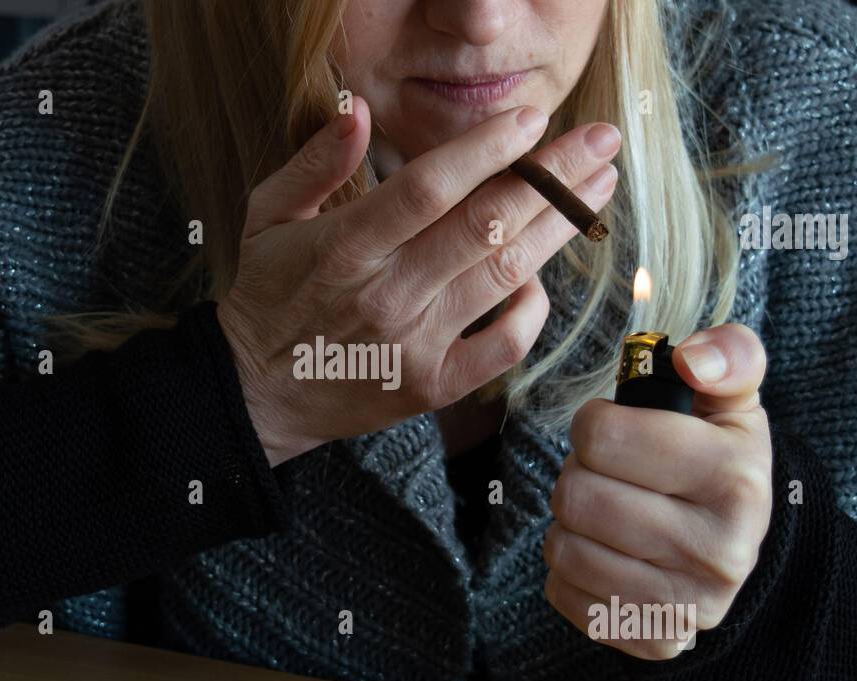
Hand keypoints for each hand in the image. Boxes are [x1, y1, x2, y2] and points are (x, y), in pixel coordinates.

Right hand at [217, 96, 621, 464]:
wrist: (256, 394)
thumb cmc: (268, 296)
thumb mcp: (267, 216)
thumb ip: (315, 162)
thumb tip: (360, 110)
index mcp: (346, 247)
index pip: (429, 187)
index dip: (487, 148)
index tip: (533, 118)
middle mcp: (388, 294)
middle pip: (487, 225)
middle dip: (552, 176)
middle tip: (600, 140)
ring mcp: (415, 345)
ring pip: (506, 275)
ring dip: (560, 227)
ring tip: (599, 187)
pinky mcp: (434, 385)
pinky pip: (505, 346)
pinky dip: (533, 308)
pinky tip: (540, 276)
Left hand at [543, 323, 772, 658]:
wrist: (740, 548)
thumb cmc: (718, 459)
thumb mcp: (732, 401)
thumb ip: (727, 356)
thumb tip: (693, 357)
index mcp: (736, 478)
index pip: (601, 435)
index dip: (595, 423)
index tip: (617, 430)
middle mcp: (719, 550)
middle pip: (576, 495)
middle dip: (578, 474)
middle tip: (606, 474)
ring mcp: (688, 604)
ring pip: (564, 548)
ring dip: (569, 522)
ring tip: (603, 510)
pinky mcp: (655, 639)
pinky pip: (562, 594)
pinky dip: (568, 569)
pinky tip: (603, 552)